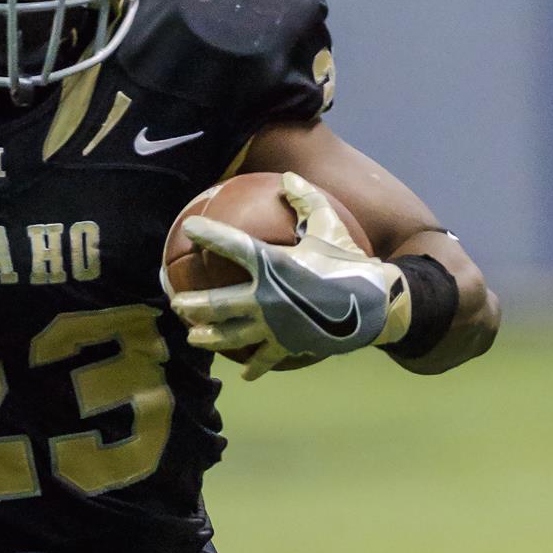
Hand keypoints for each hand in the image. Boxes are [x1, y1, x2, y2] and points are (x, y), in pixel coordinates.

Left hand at [165, 171, 412, 378]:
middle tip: (175, 303)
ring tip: (193, 337)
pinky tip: (245, 375)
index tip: (190, 229)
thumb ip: (306, 200)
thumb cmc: (351, 260)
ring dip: (209, 337)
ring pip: (232, 336)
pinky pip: (266, 358)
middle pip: (218, 304)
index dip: (209, 235)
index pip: (233, 246)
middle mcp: (267, 297)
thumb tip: (288, 176)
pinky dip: (255, 366)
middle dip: (192, 305)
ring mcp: (275, 324)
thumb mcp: (329, 224)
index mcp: (274, 264)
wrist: (376, 303)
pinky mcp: (288, 344)